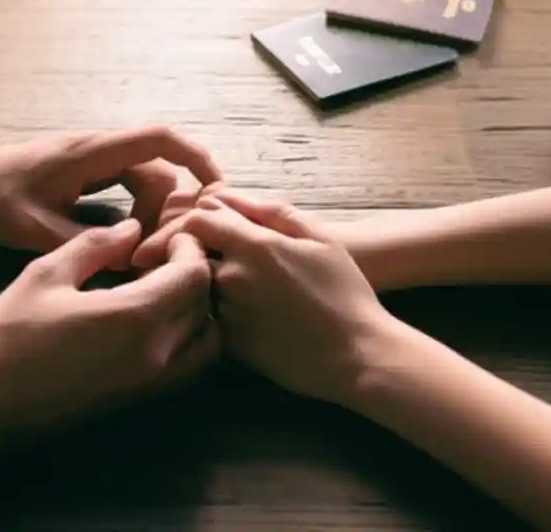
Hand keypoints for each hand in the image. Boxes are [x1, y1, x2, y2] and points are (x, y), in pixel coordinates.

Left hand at [0, 127, 221, 251]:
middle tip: (153, 252)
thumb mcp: (36, 229)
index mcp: (93, 153)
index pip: (161, 140)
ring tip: (136, 253)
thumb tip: (134, 254)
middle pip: (159, 169)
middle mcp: (99, 149)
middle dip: (167, 209)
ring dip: (150, 213)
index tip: (218, 190)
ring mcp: (94, 159)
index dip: (197, 159)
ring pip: (145, 180)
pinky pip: (127, 186)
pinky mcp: (87, 171)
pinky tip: (123, 243)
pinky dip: (135, 211)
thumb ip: (87, 242)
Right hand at [0, 217, 219, 425]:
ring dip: (198, 310)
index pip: (195, 275)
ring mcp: (152, 384)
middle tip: (165, 256)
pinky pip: (189, 367)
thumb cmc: (8, 335)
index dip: (188, 248)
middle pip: (206, 306)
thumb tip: (132, 228)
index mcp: (136, 318)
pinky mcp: (142, 401)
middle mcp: (157, 356)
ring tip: (163, 288)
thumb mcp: (46, 274)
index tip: (165, 235)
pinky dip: (189, 339)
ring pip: (208, 342)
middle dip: (195, 274)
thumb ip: (95, 246)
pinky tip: (152, 320)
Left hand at [158, 190, 395, 404]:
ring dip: (216, 281)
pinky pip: (214, 316)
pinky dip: (226, 310)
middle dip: (207, 249)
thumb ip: (273, 211)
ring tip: (257, 290)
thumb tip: (228, 195)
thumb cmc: (345, 292)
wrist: (356, 356)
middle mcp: (232, 278)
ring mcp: (227, 313)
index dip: (203, 218)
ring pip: (204, 286)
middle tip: (236, 257)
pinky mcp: (229, 343)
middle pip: (195, 253)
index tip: (216, 224)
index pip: (198, 220)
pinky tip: (259, 315)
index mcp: (254, 246)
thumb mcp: (321, 239)